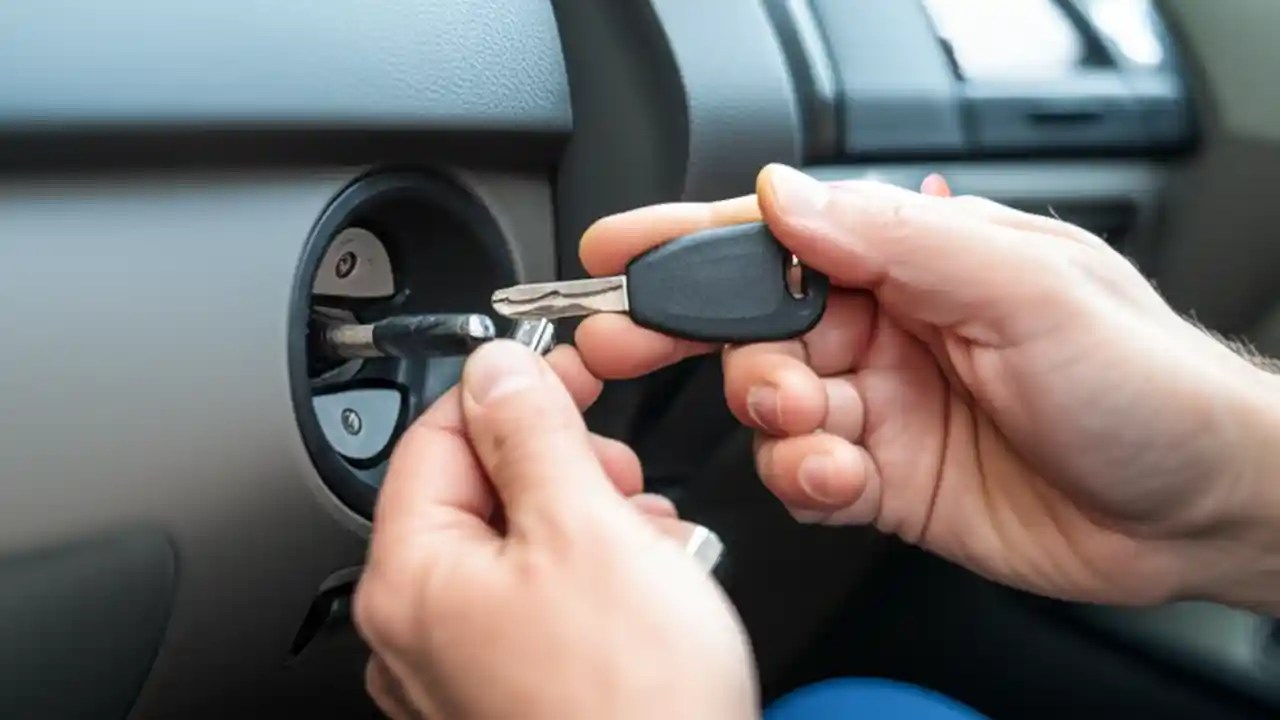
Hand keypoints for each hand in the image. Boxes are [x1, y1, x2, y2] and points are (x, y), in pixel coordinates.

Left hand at [353, 342, 755, 719]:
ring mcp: (465, 669)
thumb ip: (534, 434)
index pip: (436, 436)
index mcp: (412, 580)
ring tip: (652, 553)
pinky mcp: (514, 691)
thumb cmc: (630, 709)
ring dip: (595, 526)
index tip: (567, 373)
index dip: (510, 393)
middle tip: (623, 485)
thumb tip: (500, 368)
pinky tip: (646, 595)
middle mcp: (421, 631)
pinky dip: (597, 581)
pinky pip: (544, 602)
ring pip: (525, 546)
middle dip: (566, 473)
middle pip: (482, 492)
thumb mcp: (588, 530)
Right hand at [575, 164, 1279, 609]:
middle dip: (684, 337)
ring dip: (771, 425)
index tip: (616, 252)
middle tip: (625, 350)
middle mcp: (886, 329)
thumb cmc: (1142, 382)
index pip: (777, 237)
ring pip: (767, 409)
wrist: (1198, 508)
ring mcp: (881, 407)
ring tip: (821, 436)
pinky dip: (801, 481)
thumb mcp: (1023, 287)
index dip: (686, 241)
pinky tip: (841, 479)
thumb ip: (893, 240)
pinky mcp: (884, 480)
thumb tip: (783, 199)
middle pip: (748, 323)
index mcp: (913, 259)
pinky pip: (802, 478)